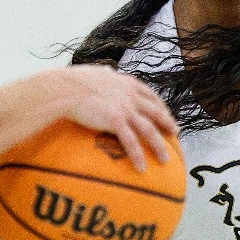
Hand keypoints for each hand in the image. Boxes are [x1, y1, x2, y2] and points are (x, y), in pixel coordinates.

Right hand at [60, 66, 177, 171]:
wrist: (64, 89)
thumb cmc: (74, 81)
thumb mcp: (96, 72)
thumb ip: (105, 73)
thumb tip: (107, 70)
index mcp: (127, 83)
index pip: (150, 95)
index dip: (160, 106)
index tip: (166, 114)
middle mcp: (131, 95)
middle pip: (156, 112)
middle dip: (168, 124)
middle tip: (175, 134)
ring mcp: (125, 108)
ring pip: (149, 130)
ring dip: (159, 146)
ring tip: (165, 160)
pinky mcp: (116, 121)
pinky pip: (131, 142)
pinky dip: (138, 156)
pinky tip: (142, 168)